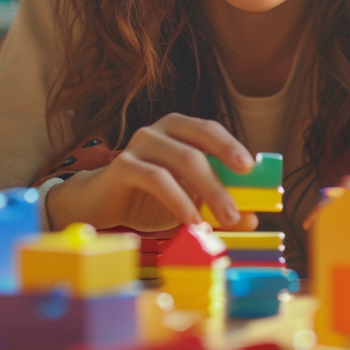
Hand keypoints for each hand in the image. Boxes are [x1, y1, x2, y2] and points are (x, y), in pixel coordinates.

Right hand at [44, 113, 258, 232]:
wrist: (98, 204)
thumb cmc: (147, 198)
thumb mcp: (188, 203)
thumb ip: (216, 208)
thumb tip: (252, 220)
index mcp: (177, 130)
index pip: (209, 130)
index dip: (231, 146)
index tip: (251, 169)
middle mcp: (158, 130)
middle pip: (198, 145)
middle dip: (223, 177)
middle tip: (238, 208)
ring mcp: (139, 144)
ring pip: (181, 159)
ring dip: (206, 190)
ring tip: (222, 219)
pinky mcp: (122, 165)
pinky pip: (156, 178)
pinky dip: (178, 199)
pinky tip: (191, 220)